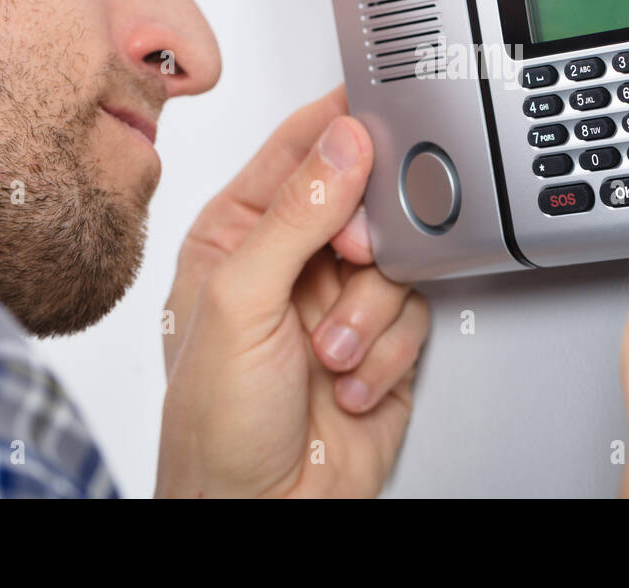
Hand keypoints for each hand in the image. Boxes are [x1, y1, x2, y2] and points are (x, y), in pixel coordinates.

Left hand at [156, 86, 428, 496]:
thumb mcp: (240, 304)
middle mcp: (289, 263)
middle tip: (355, 260)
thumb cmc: (214, 425)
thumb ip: (295, 215)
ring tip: (331, 354)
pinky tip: (349, 382)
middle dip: (365, 241)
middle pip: (362, 201)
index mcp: (236, 235)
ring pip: (397, 260)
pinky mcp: (379, 342)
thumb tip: (343, 145)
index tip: (379, 114)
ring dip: (370, 314)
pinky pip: (415, 315)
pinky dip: (387, 352)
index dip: (339, 127)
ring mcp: (336, 302)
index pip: (296, 152)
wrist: (260, 514)